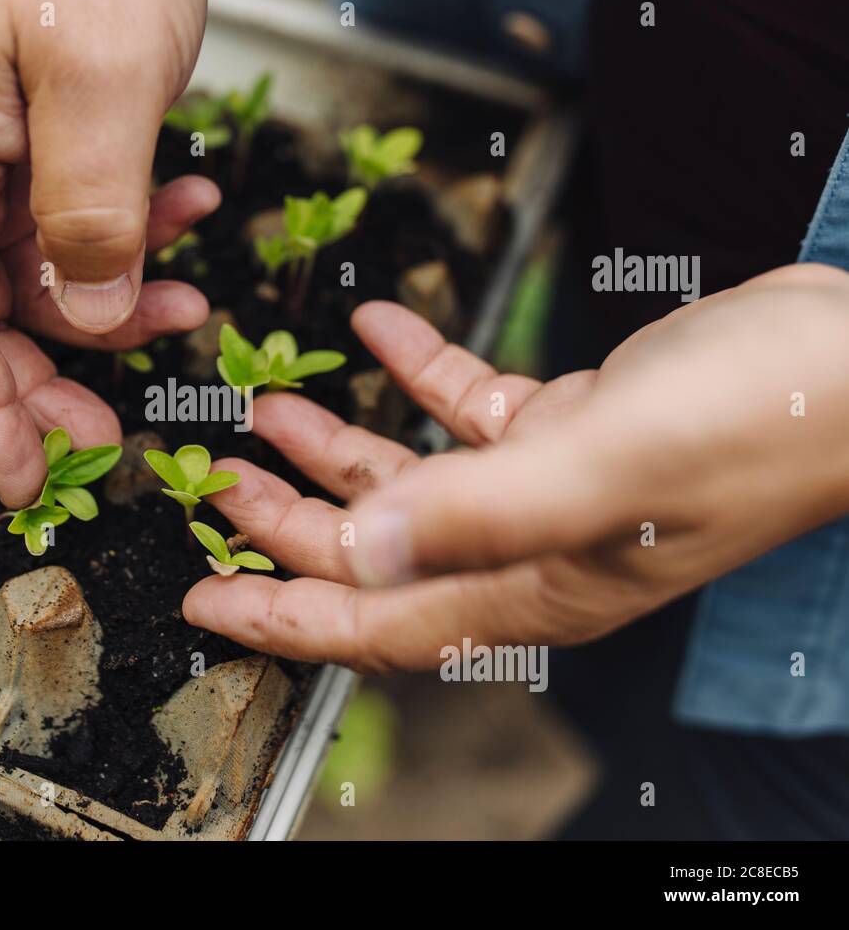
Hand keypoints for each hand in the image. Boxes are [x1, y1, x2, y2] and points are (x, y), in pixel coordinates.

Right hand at [0, 0, 212, 505]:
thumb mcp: (101, 78)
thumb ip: (91, 207)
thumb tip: (92, 319)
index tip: (28, 484)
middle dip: (50, 382)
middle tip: (116, 435)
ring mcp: (3, 163)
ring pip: (45, 284)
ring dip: (120, 307)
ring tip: (194, 304)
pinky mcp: (55, 152)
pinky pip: (86, 231)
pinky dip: (141, 245)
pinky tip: (193, 217)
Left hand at [183, 264, 848, 670]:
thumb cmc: (758, 423)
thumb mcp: (606, 466)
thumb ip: (478, 511)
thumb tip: (359, 550)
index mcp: (529, 587)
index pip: (374, 627)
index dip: (280, 620)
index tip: (201, 603)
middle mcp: (527, 550)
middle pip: (375, 555)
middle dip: (286, 525)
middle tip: (217, 486)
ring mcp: (546, 487)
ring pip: (411, 482)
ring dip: (336, 447)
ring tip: (269, 407)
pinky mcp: (568, 427)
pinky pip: (467, 406)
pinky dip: (417, 371)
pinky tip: (377, 331)